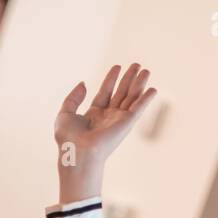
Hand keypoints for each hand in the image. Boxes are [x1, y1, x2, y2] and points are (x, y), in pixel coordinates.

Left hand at [54, 62, 155, 200]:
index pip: (104, 93)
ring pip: (131, 97)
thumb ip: (73, 98)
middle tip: (136, 65)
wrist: (79, 152)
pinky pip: (139, 108)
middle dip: (128, 78)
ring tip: (145, 70)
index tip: (117, 66)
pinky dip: (146, 99)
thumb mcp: (65, 114)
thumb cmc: (68, 139)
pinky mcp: (127, 123)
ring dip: (139, 83)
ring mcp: (118, 120)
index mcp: (93, 115)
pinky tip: (153, 89)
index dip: (111, 79)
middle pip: (121, 93)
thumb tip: (84, 84)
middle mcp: (108, 117)